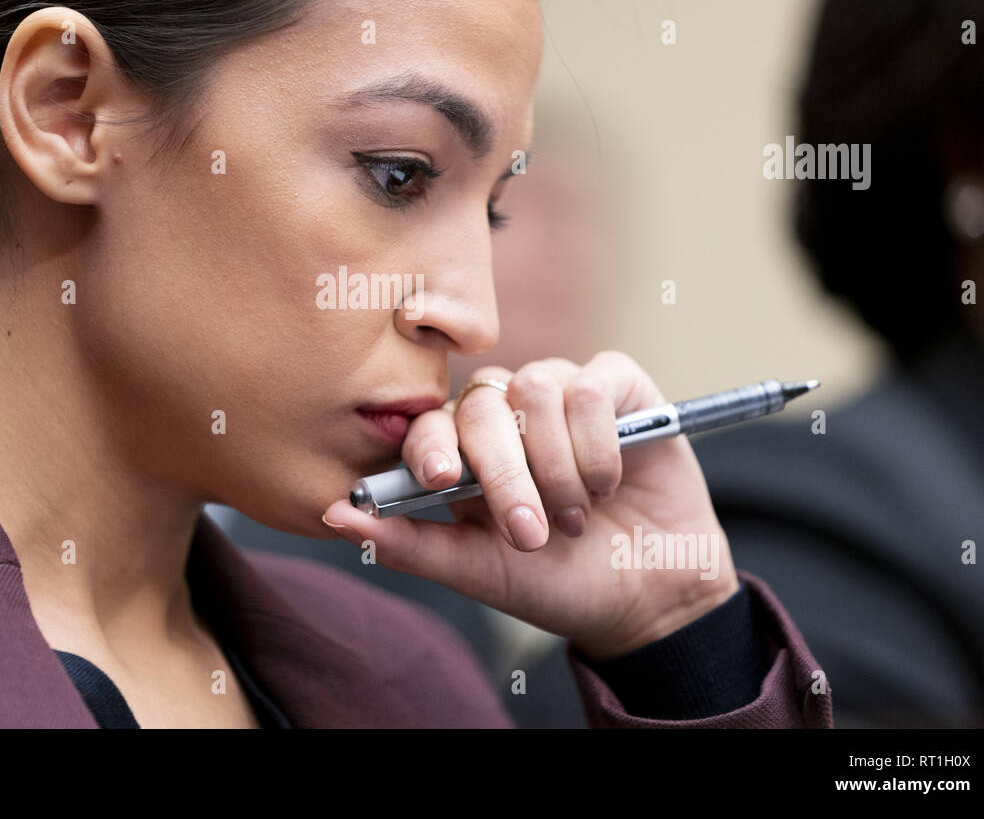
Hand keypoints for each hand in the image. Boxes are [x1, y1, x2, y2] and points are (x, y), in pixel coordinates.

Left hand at [322, 351, 739, 660]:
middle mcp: (509, 418)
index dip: (431, 445)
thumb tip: (334, 514)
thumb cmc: (557, 584)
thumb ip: (410, 542)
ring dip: (557, 465)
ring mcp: (561, 397)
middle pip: (481, 405)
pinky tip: (610, 482)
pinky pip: (591, 384)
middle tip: (531, 533)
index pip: (430, 424)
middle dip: (504, 474)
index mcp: (465, 456)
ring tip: (575, 516)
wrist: (648, 599)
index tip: (441, 480)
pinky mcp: (617, 387)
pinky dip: (598, 442)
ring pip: (535, 390)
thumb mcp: (479, 572)